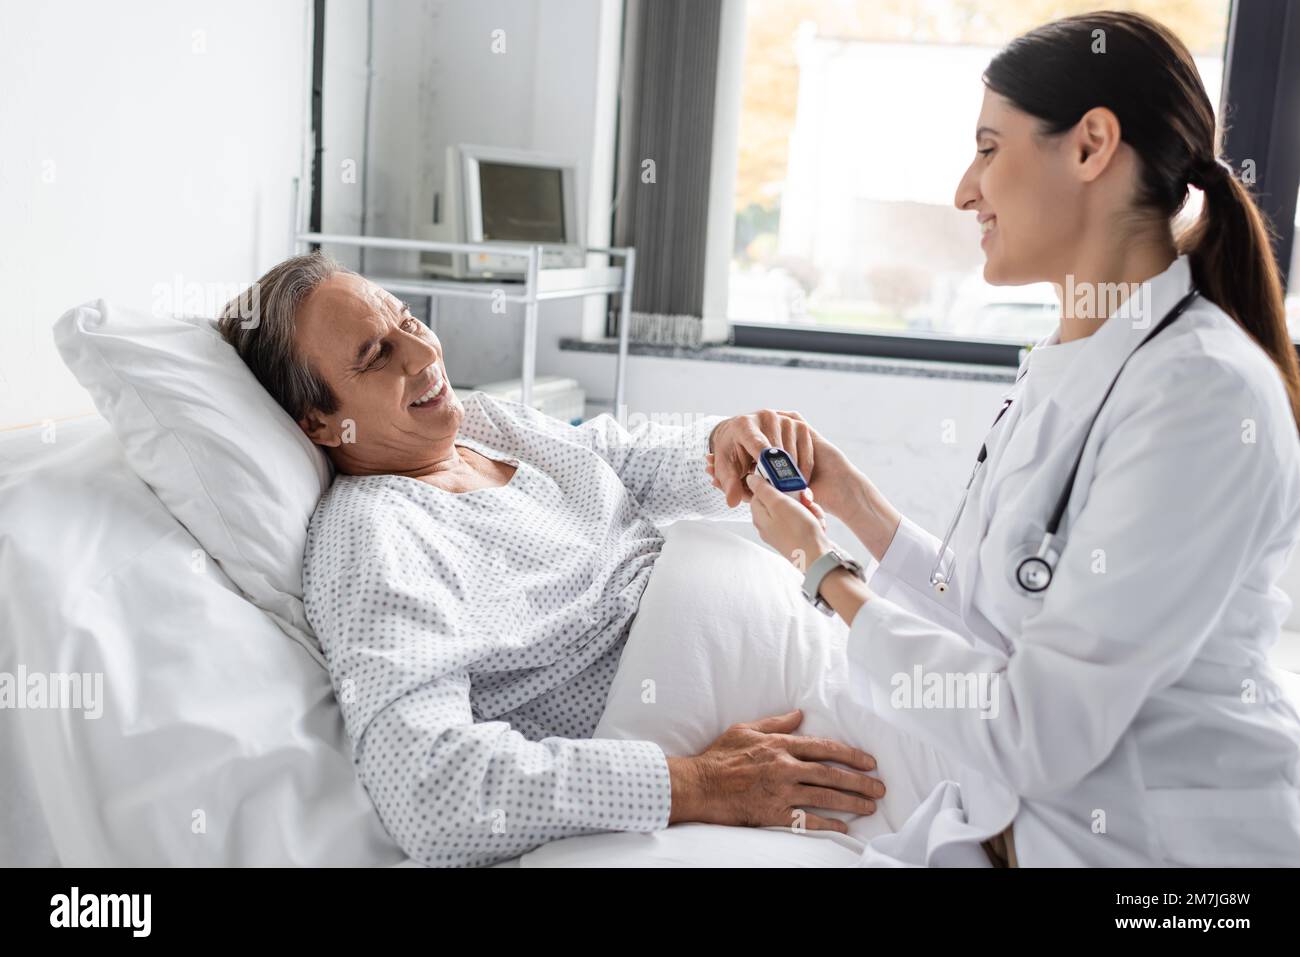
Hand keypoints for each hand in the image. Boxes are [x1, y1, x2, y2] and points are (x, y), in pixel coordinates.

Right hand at [666, 709, 883, 831]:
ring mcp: (780, 792)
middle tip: (880, 788)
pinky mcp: (773, 814)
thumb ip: (775, 723)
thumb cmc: (719, 756)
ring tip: (870, 807)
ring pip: (825, 797)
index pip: (825, 748)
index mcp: (780, 745)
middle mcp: (785, 767)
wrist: (699, 785)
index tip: (869, 762)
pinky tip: (843, 827)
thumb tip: (799, 714)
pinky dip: (827, 823)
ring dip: (851, 802)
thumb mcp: (745, 729)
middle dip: (860, 781)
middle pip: (831, 774)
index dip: (851, 755)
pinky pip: (807, 820)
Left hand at [706, 409, 814, 507]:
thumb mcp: (725, 468)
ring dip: (788, 476)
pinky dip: (801, 472)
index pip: (759, 446)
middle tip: (771, 492)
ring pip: (794, 457)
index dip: (766, 467)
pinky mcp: (800, 426)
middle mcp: (766, 417)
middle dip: (775, 477)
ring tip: (777, 484)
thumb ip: (728, 484)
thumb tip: (733, 501)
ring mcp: (785, 420)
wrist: (739, 434)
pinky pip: (807, 455)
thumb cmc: (732, 451)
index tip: (771, 484)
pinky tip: (790, 480)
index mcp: (744, 425)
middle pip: (779, 454)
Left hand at [746, 472, 831, 572]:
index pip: (761, 492)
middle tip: (805, 502)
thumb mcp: (779, 503)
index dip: (776, 485)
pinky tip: (817, 525)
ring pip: (797, 508)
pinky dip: (813, 519)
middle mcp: (768, 525)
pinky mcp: (797, 536)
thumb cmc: (799, 532)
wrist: (818, 558)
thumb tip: (750, 478)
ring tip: (813, 517)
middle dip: (797, 498)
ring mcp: (783, 531)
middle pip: (781, 499)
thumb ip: (763, 489)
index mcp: (759, 516)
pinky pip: (805, 519)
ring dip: (808, 508)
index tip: (788, 484)